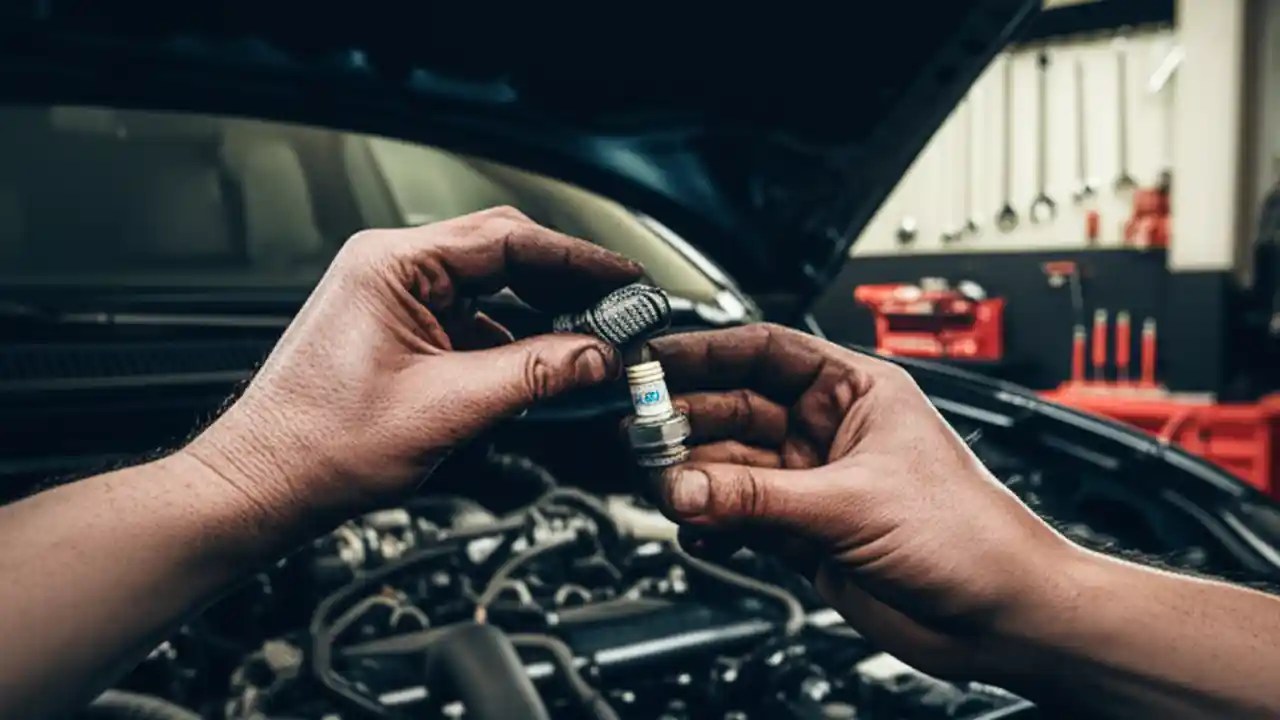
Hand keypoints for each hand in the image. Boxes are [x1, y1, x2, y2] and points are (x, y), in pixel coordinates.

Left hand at [186, 207, 639, 518]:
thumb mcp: (448, 407)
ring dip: (537, 313)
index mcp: (392, 264)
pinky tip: (539, 363)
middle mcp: (390, 268)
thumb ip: (534, 374)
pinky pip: (468, 319)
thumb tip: (597, 355)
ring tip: (588, 338)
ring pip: (488, 289)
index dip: (577, 258)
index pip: (507, 240)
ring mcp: (392, 298)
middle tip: (617, 305)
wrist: (264, 485)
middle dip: (563, 282)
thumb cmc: (321, 444)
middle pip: (501, 254)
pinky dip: (508, 339)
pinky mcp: (397, 329)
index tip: (623, 279)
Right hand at [648, 324, 1078, 677]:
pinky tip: (695, 526)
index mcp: (854, 391)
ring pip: (733, 468)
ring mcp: (814, 483)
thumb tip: (687, 485)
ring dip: (696, 477)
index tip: (654, 361)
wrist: (998, 615)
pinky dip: (714, 523)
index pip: (766, 352)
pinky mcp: (805, 534)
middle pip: (737, 410)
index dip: (706, 353)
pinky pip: (741, 518)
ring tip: (664, 486)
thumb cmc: (969, 534)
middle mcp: (828, 431)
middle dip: (689, 422)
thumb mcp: (852, 502)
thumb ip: (760, 498)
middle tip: (642, 435)